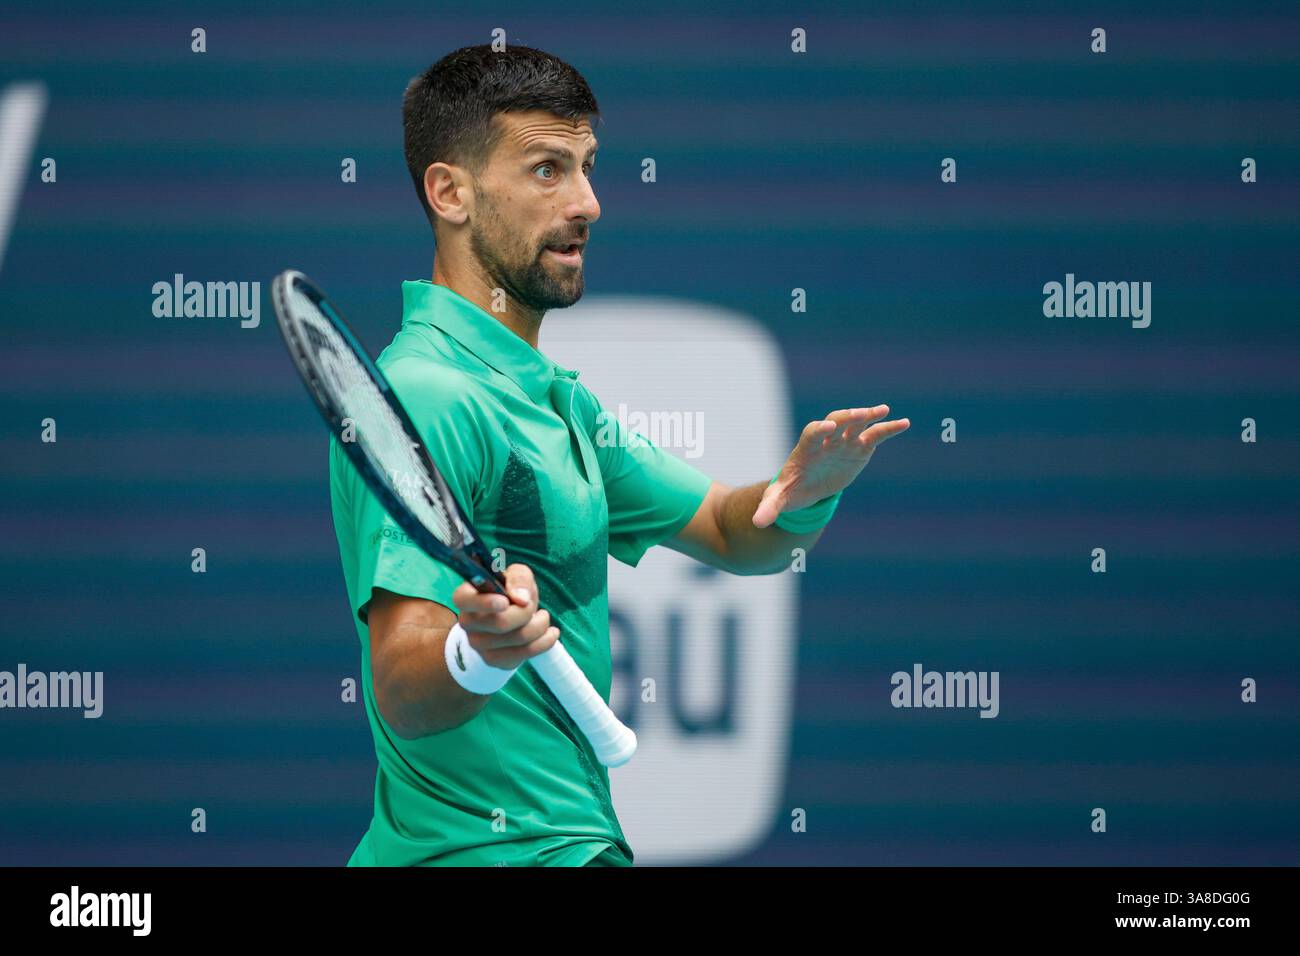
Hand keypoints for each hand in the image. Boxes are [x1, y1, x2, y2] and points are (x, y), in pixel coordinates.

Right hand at [450, 563, 558, 669]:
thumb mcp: (516, 575)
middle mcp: (467, 622)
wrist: (510, 617)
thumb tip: (522, 599)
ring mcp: (478, 644)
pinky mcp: (494, 660)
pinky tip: (549, 634)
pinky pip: (524, 654)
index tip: (506, 602)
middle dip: (526, 612)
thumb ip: (519, 578)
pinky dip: (544, 642)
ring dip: (539, 626)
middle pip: (500, 622)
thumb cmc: (510, 592)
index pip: (464, 600)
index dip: (486, 603)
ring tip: (543, 617)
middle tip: (531, 605)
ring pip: (517, 638)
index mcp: (466, 596)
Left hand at [752, 405, 909, 527]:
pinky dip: (889, 429)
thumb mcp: (779, 500)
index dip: (819, 430)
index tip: (826, 427)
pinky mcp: (859, 448)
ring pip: (857, 424)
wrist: (805, 489)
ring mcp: (843, 442)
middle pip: (836, 422)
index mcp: (806, 450)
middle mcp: (826, 441)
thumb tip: (758, 522)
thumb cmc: (790, 491)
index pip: (812, 434)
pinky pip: (875, 436)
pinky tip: (905, 423)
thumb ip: (770, 508)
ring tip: (884, 411)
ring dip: (869, 416)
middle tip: (860, 414)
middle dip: (846, 418)